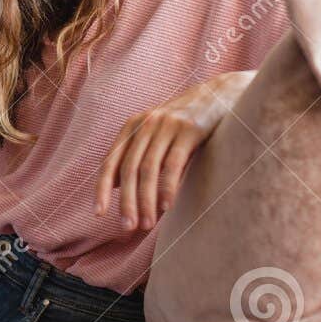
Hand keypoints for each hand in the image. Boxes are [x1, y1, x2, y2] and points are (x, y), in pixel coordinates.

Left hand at [94, 72, 253, 230]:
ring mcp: (167, 125)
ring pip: (149, 169)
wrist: (222, 94)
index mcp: (132, 126)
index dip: (101, 189)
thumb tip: (112, 184)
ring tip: (147, 224)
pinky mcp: (189, 129)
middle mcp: (146, 124)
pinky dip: (168, 187)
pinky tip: (167, 206)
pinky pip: (173, 163)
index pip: (110, 162)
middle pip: (129, 169)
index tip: (98, 214)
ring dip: (146, 200)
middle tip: (128, 227)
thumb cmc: (185, 122)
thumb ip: (135, 155)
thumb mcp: (156, 134)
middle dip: (127, 201)